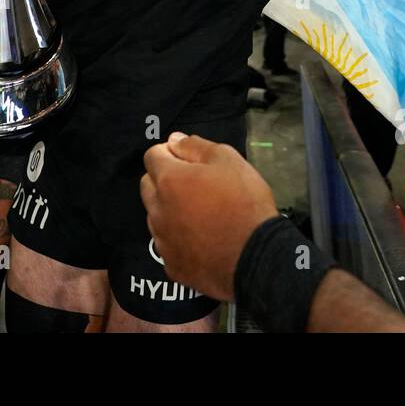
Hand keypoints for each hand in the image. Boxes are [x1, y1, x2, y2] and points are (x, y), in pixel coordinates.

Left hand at [140, 132, 277, 301]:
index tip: (187, 159)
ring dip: (169, 209)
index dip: (169, 152)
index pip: (152, 156)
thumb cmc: (244, 203)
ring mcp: (162, 240)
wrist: (257, 258)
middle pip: (148, 185)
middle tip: (194, 185)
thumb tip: (174, 140)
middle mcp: (157, 210)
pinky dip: (178, 238)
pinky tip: (200, 239)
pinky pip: (167, 244)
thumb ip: (196, 146)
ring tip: (200, 214)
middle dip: (164, 179)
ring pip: (155, 216)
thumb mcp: (229, 160)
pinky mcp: (171, 265)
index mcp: (169, 180)